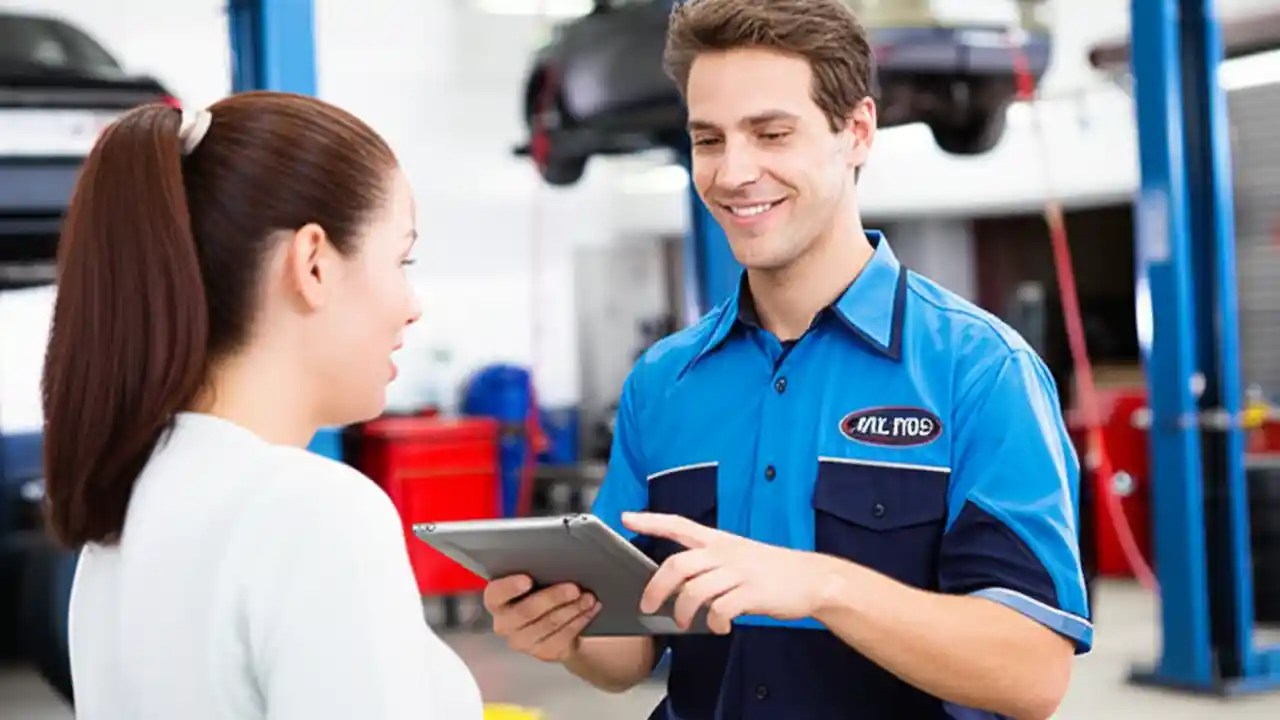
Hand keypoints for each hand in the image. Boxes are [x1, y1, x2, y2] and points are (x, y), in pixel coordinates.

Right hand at [482, 574, 601, 662]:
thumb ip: (536, 572)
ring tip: (589, 597)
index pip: (495, 595)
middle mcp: (505, 624)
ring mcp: (523, 642)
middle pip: (526, 612)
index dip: (509, 588)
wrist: (553, 624)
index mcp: (497, 601)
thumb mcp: (535, 581)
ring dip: (573, 609)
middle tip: (574, 588)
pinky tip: (591, 609)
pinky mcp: (544, 652)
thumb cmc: (541, 592)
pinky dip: (581, 620)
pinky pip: (564, 636)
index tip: (527, 579)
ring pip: (549, 624)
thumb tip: (557, 560)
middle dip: (553, 598)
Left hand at [622, 511, 833, 634]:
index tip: (626, 517)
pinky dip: (714, 622)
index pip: (678, 524)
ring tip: (686, 622)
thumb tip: (679, 584)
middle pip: (678, 564)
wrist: (813, 578)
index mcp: (719, 541)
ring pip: (695, 590)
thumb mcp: (739, 555)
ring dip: (684, 611)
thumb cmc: (772, 569)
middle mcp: (725, 553)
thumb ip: (710, 564)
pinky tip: (721, 627)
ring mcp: (739, 572)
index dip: (651, 520)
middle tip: (649, 606)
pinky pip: (721, 609)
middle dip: (656, 587)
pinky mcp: (753, 593)